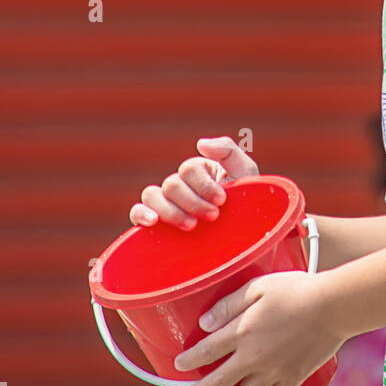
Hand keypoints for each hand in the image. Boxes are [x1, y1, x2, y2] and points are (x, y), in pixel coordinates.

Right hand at [129, 136, 259, 229]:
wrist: (248, 242)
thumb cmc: (249, 207)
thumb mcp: (245, 174)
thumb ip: (228, 151)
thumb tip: (200, 143)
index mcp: (199, 171)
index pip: (189, 169)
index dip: (204, 185)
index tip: (222, 200)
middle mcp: (180, 185)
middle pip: (172, 184)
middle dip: (193, 202)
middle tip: (213, 216)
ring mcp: (167, 205)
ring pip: (152, 195)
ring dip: (172, 211)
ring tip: (191, 226)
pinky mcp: (157, 225)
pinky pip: (136, 212)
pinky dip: (140, 214)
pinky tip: (153, 222)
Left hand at [173, 270, 342, 385]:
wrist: (333, 306)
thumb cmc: (297, 290)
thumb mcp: (259, 286)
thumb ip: (229, 304)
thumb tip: (204, 323)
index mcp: (243, 331)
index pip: (206, 351)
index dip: (189, 359)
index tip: (179, 363)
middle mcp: (253, 357)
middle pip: (217, 383)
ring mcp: (272, 373)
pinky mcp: (291, 381)